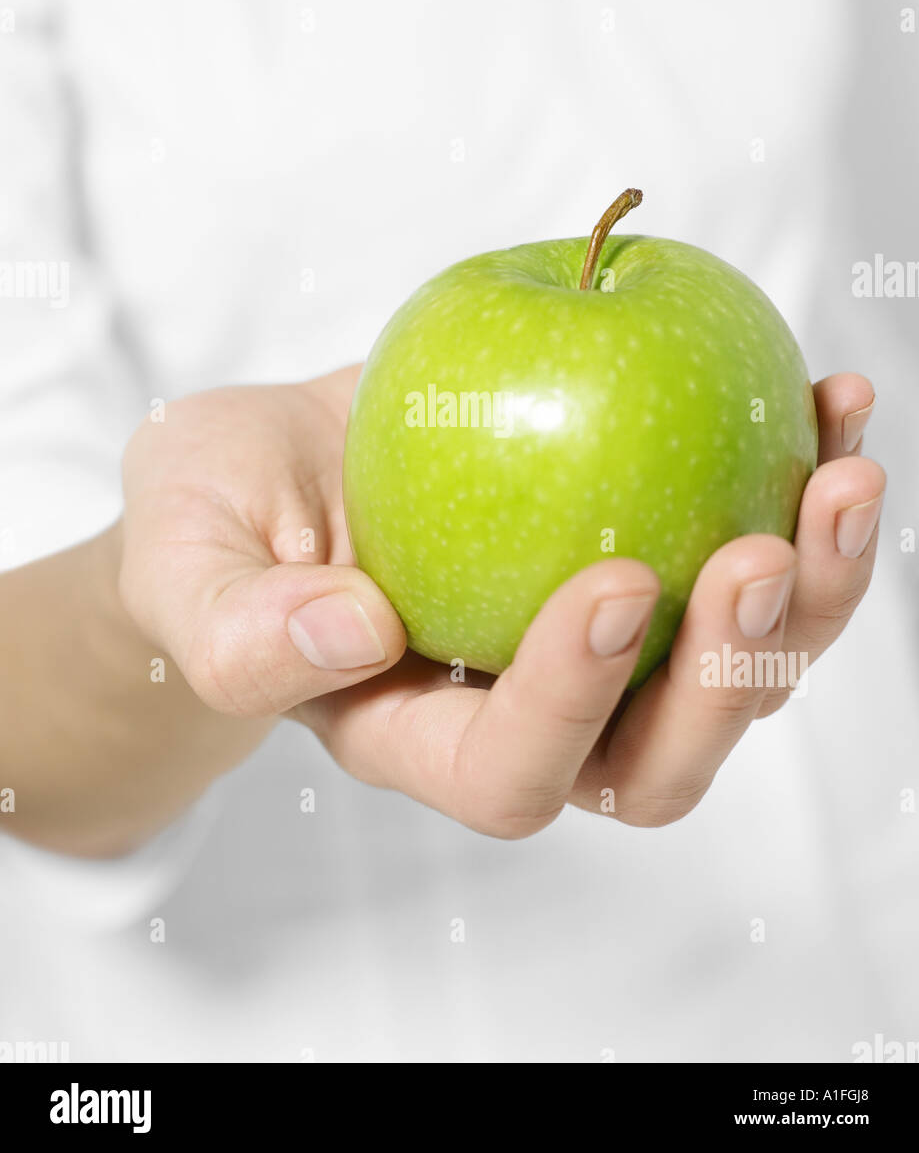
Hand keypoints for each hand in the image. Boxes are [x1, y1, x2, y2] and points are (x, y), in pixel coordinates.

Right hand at [119, 369, 882, 836]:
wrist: (278, 469)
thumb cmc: (216, 518)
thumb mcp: (187, 555)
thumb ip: (238, 623)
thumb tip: (356, 632)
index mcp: (414, 732)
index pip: (509, 767)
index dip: (570, 700)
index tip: (608, 577)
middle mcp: (525, 713)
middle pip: (658, 759)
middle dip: (729, 674)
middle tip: (760, 550)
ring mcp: (599, 650)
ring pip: (737, 674)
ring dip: (811, 589)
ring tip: (841, 471)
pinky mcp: (646, 566)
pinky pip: (750, 561)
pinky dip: (803, 495)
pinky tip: (828, 401)